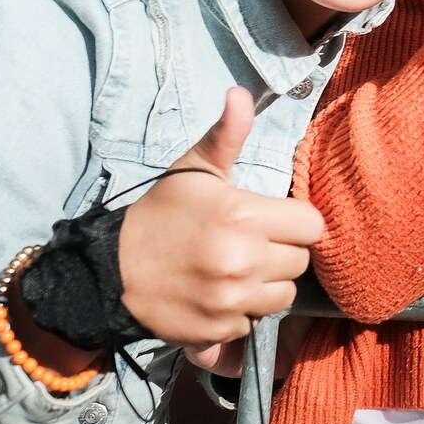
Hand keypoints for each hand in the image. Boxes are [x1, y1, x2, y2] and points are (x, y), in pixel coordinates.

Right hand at [115, 89, 323, 349]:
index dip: (295, 223)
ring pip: (283, 296)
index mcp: (244, 216)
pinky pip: (255, 322)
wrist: (111, 268)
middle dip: (281, 253)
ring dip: (266, 286)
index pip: (312, 226)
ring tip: (237, 271)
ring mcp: (231, 298)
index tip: (272, 222)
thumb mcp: (193, 170)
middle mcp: (243, 259)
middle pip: (300, 262)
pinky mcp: (219, 329)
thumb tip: (240, 94)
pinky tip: (220, 296)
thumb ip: (226, 134)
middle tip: (250, 246)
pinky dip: (243, 313)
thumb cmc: (161, 214)